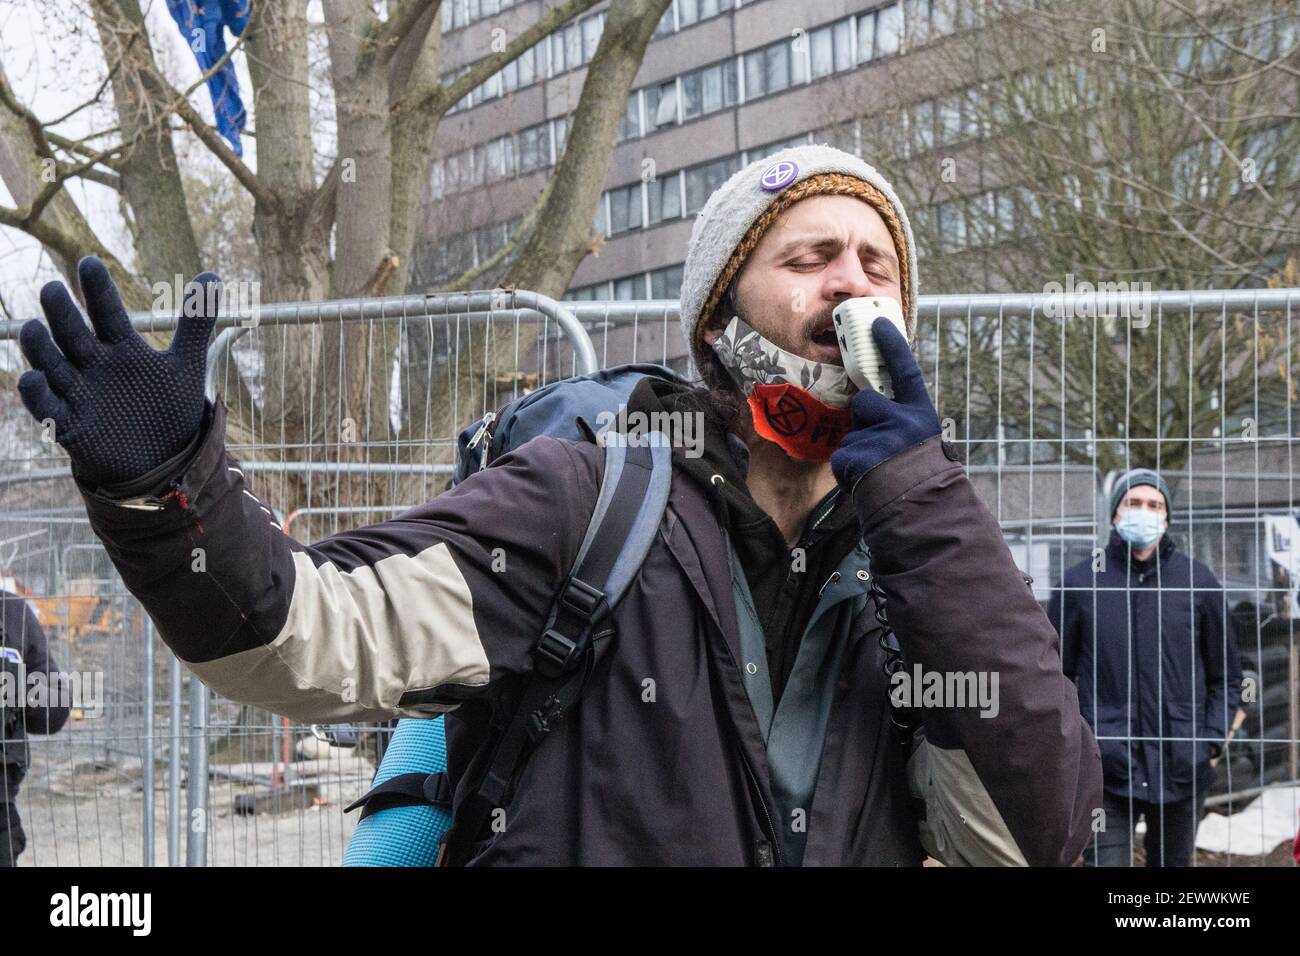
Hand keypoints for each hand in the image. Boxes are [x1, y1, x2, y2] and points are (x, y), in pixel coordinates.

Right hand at [17, 256, 220, 488]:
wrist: (163, 460)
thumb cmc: (169, 408)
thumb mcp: (187, 365)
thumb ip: (196, 322)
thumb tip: (212, 274)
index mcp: (120, 347)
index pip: (107, 313)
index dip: (99, 290)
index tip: (90, 262)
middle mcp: (93, 365)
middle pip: (73, 334)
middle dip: (62, 314)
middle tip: (53, 289)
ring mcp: (78, 394)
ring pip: (52, 366)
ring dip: (40, 349)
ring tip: (32, 328)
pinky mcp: (69, 425)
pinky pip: (47, 408)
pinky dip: (38, 395)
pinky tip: (33, 378)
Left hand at [830, 317, 940, 490]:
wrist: (920, 511)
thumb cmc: (916, 474)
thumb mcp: (917, 439)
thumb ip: (898, 417)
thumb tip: (869, 400)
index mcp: (921, 414)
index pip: (906, 372)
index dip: (892, 347)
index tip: (878, 323)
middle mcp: (905, 422)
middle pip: (864, 402)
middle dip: (863, 419)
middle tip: (880, 443)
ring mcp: (883, 439)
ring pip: (852, 431)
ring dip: (858, 447)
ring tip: (878, 467)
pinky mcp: (860, 458)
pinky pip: (842, 454)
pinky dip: (848, 468)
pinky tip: (866, 479)